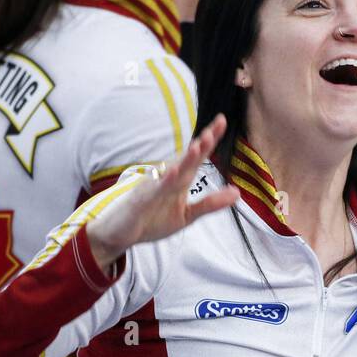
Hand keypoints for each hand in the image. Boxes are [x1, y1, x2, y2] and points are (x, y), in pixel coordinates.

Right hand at [85, 115, 240, 270]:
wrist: (119, 236)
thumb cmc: (151, 221)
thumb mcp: (186, 215)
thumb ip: (210, 203)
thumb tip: (237, 192)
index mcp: (179, 180)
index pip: (197, 158)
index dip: (209, 140)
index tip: (222, 121)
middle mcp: (166, 178)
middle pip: (186, 158)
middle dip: (201, 143)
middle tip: (216, 127)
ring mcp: (152, 187)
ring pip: (171, 171)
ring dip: (185, 159)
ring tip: (199, 146)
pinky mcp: (140, 201)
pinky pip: (153, 190)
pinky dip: (163, 181)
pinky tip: (173, 173)